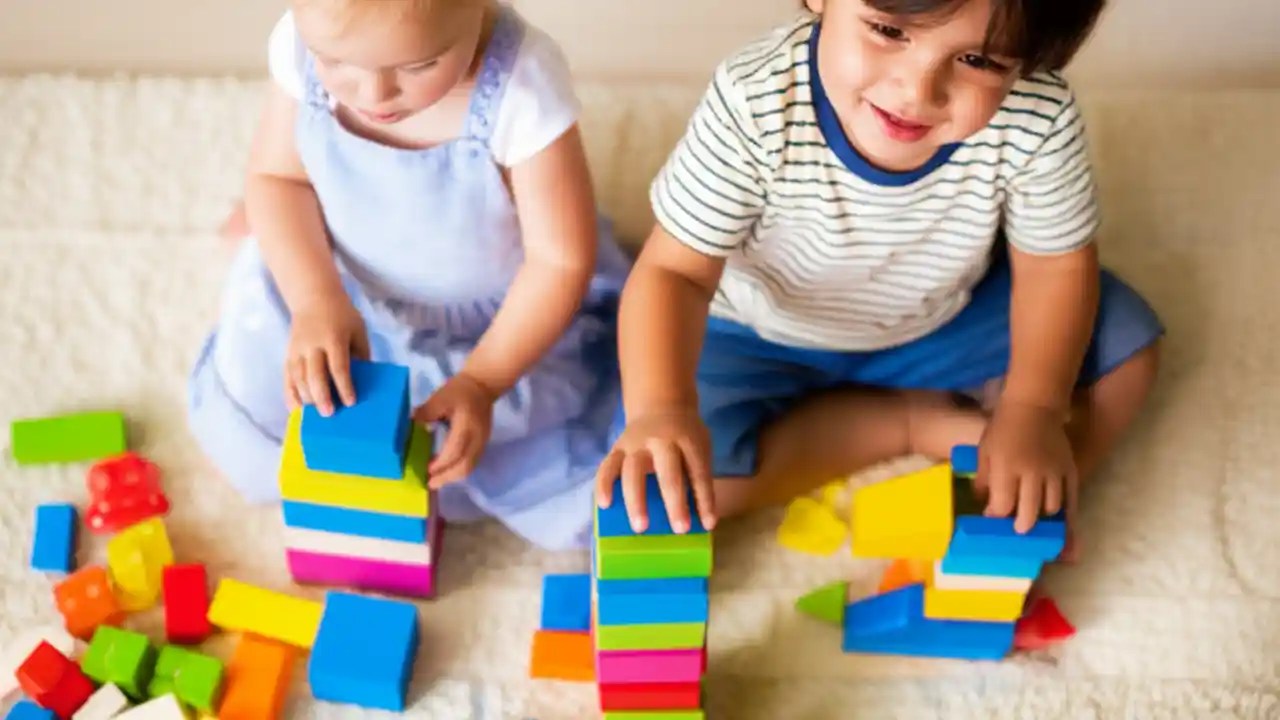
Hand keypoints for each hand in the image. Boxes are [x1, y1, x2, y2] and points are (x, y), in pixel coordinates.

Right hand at [285, 293, 369, 415]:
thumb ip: (361, 355)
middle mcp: (312, 345)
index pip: (338, 366)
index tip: (351, 402)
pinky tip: (296, 410)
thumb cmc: (342, 316)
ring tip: (315, 416)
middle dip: (321, 396)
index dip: (344, 386)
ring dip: (306, 398)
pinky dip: (290, 395)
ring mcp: (297, 350)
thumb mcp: (358, 331)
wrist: (313, 297)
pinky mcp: (288, 354)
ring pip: (298, 378)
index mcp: (333, 338)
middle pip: (314, 374)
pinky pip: (287, 378)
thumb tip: (364, 382)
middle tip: (329, 414)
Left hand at [414, 373, 494, 488]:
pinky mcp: (483, 444)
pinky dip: (458, 470)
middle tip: (430, 484)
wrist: (483, 385)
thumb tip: (411, 427)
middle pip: (465, 465)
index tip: (427, 470)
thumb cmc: (460, 390)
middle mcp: (477, 437)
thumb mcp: (440, 397)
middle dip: (447, 477)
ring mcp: (482, 442)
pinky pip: (472, 463)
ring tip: (436, 480)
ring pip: (470, 467)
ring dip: (452, 476)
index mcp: (467, 425)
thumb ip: (426, 412)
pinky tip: (446, 470)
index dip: (441, 463)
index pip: (455, 450)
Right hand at [595, 408, 715, 533]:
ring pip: (632, 471)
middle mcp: (661, 440)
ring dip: (636, 500)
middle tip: (680, 530)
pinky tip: (604, 505)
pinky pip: (607, 467)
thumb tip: (699, 519)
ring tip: (640, 527)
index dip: (704, 498)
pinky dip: (604, 486)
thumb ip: (697, 475)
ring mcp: (635, 444)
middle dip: (674, 502)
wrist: (660, 404)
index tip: (708, 524)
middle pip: (667, 472)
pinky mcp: (617, 448)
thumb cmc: (684, 436)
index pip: (698, 471)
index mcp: (688, 440)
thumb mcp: (700, 446)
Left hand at [977, 400, 1077, 536]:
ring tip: (1034, 516)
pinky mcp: (1070, 468)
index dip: (997, 516)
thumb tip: (985, 506)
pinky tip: (1059, 518)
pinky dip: (1066, 511)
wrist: (1033, 407)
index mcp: (1007, 467)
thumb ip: (983, 480)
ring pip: (1052, 508)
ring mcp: (1054, 471)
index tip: (993, 517)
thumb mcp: (984, 451)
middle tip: (1017, 529)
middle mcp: (1032, 472)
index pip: (1003, 504)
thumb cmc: (1003, 428)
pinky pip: (1072, 496)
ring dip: (1042, 516)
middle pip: (1029, 512)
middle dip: (1021, 526)